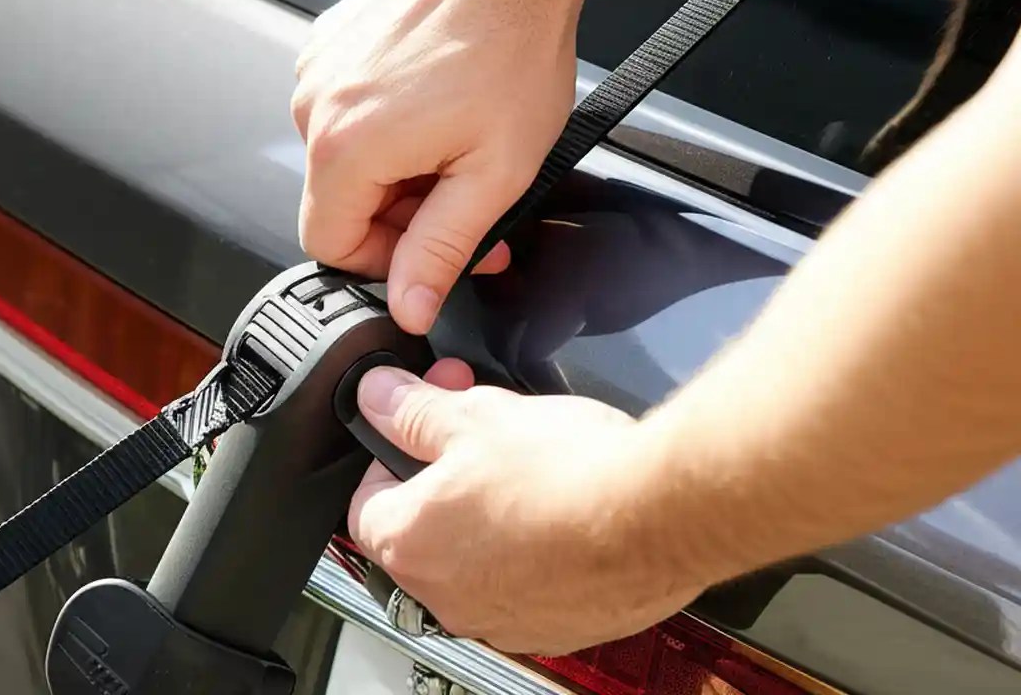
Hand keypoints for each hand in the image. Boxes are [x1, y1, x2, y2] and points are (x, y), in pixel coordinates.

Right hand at [292, 0, 589, 333]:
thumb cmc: (510, 44)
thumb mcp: (493, 172)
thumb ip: (442, 250)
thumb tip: (411, 305)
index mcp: (345, 147)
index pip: (328, 246)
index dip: (382, 263)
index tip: (428, 253)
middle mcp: (317, 105)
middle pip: (339, 202)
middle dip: (403, 216)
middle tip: (466, 204)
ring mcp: (321, 69)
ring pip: (347, 159)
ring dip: (400, 171)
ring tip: (459, 147)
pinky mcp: (334, 45)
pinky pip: (350, 113)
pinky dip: (391, 127)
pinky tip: (439, 110)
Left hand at [347, 360, 708, 654]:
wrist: (657, 516)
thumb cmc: (568, 474)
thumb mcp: (475, 416)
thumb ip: (413, 409)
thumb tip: (380, 396)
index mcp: (408, 543)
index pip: (367, 500)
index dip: (390, 453)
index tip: (420, 427)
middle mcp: (445, 596)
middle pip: (423, 531)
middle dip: (445, 479)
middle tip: (483, 435)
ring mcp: (501, 620)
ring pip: (476, 560)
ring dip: (491, 516)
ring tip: (531, 470)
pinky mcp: (555, 628)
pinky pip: (527, 586)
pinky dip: (536, 551)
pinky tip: (565, 510)